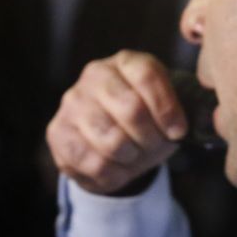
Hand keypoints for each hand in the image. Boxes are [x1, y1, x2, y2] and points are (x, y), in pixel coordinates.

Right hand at [46, 51, 186, 194]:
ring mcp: (72, 102)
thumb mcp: (164, 111)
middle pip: (131, 109)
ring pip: (112, 140)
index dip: (167, 108)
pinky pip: (94, 163)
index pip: (147, 76)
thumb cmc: (143, 124)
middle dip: (151, 138)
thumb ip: (176, 113)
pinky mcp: (57, 132)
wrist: (107, 146)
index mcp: (125, 62)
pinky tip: (117, 168)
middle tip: (156, 148)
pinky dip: (114, 174)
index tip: (178, 132)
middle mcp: (95, 75)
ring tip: (135, 157)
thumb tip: (178, 130)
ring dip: (132, 158)